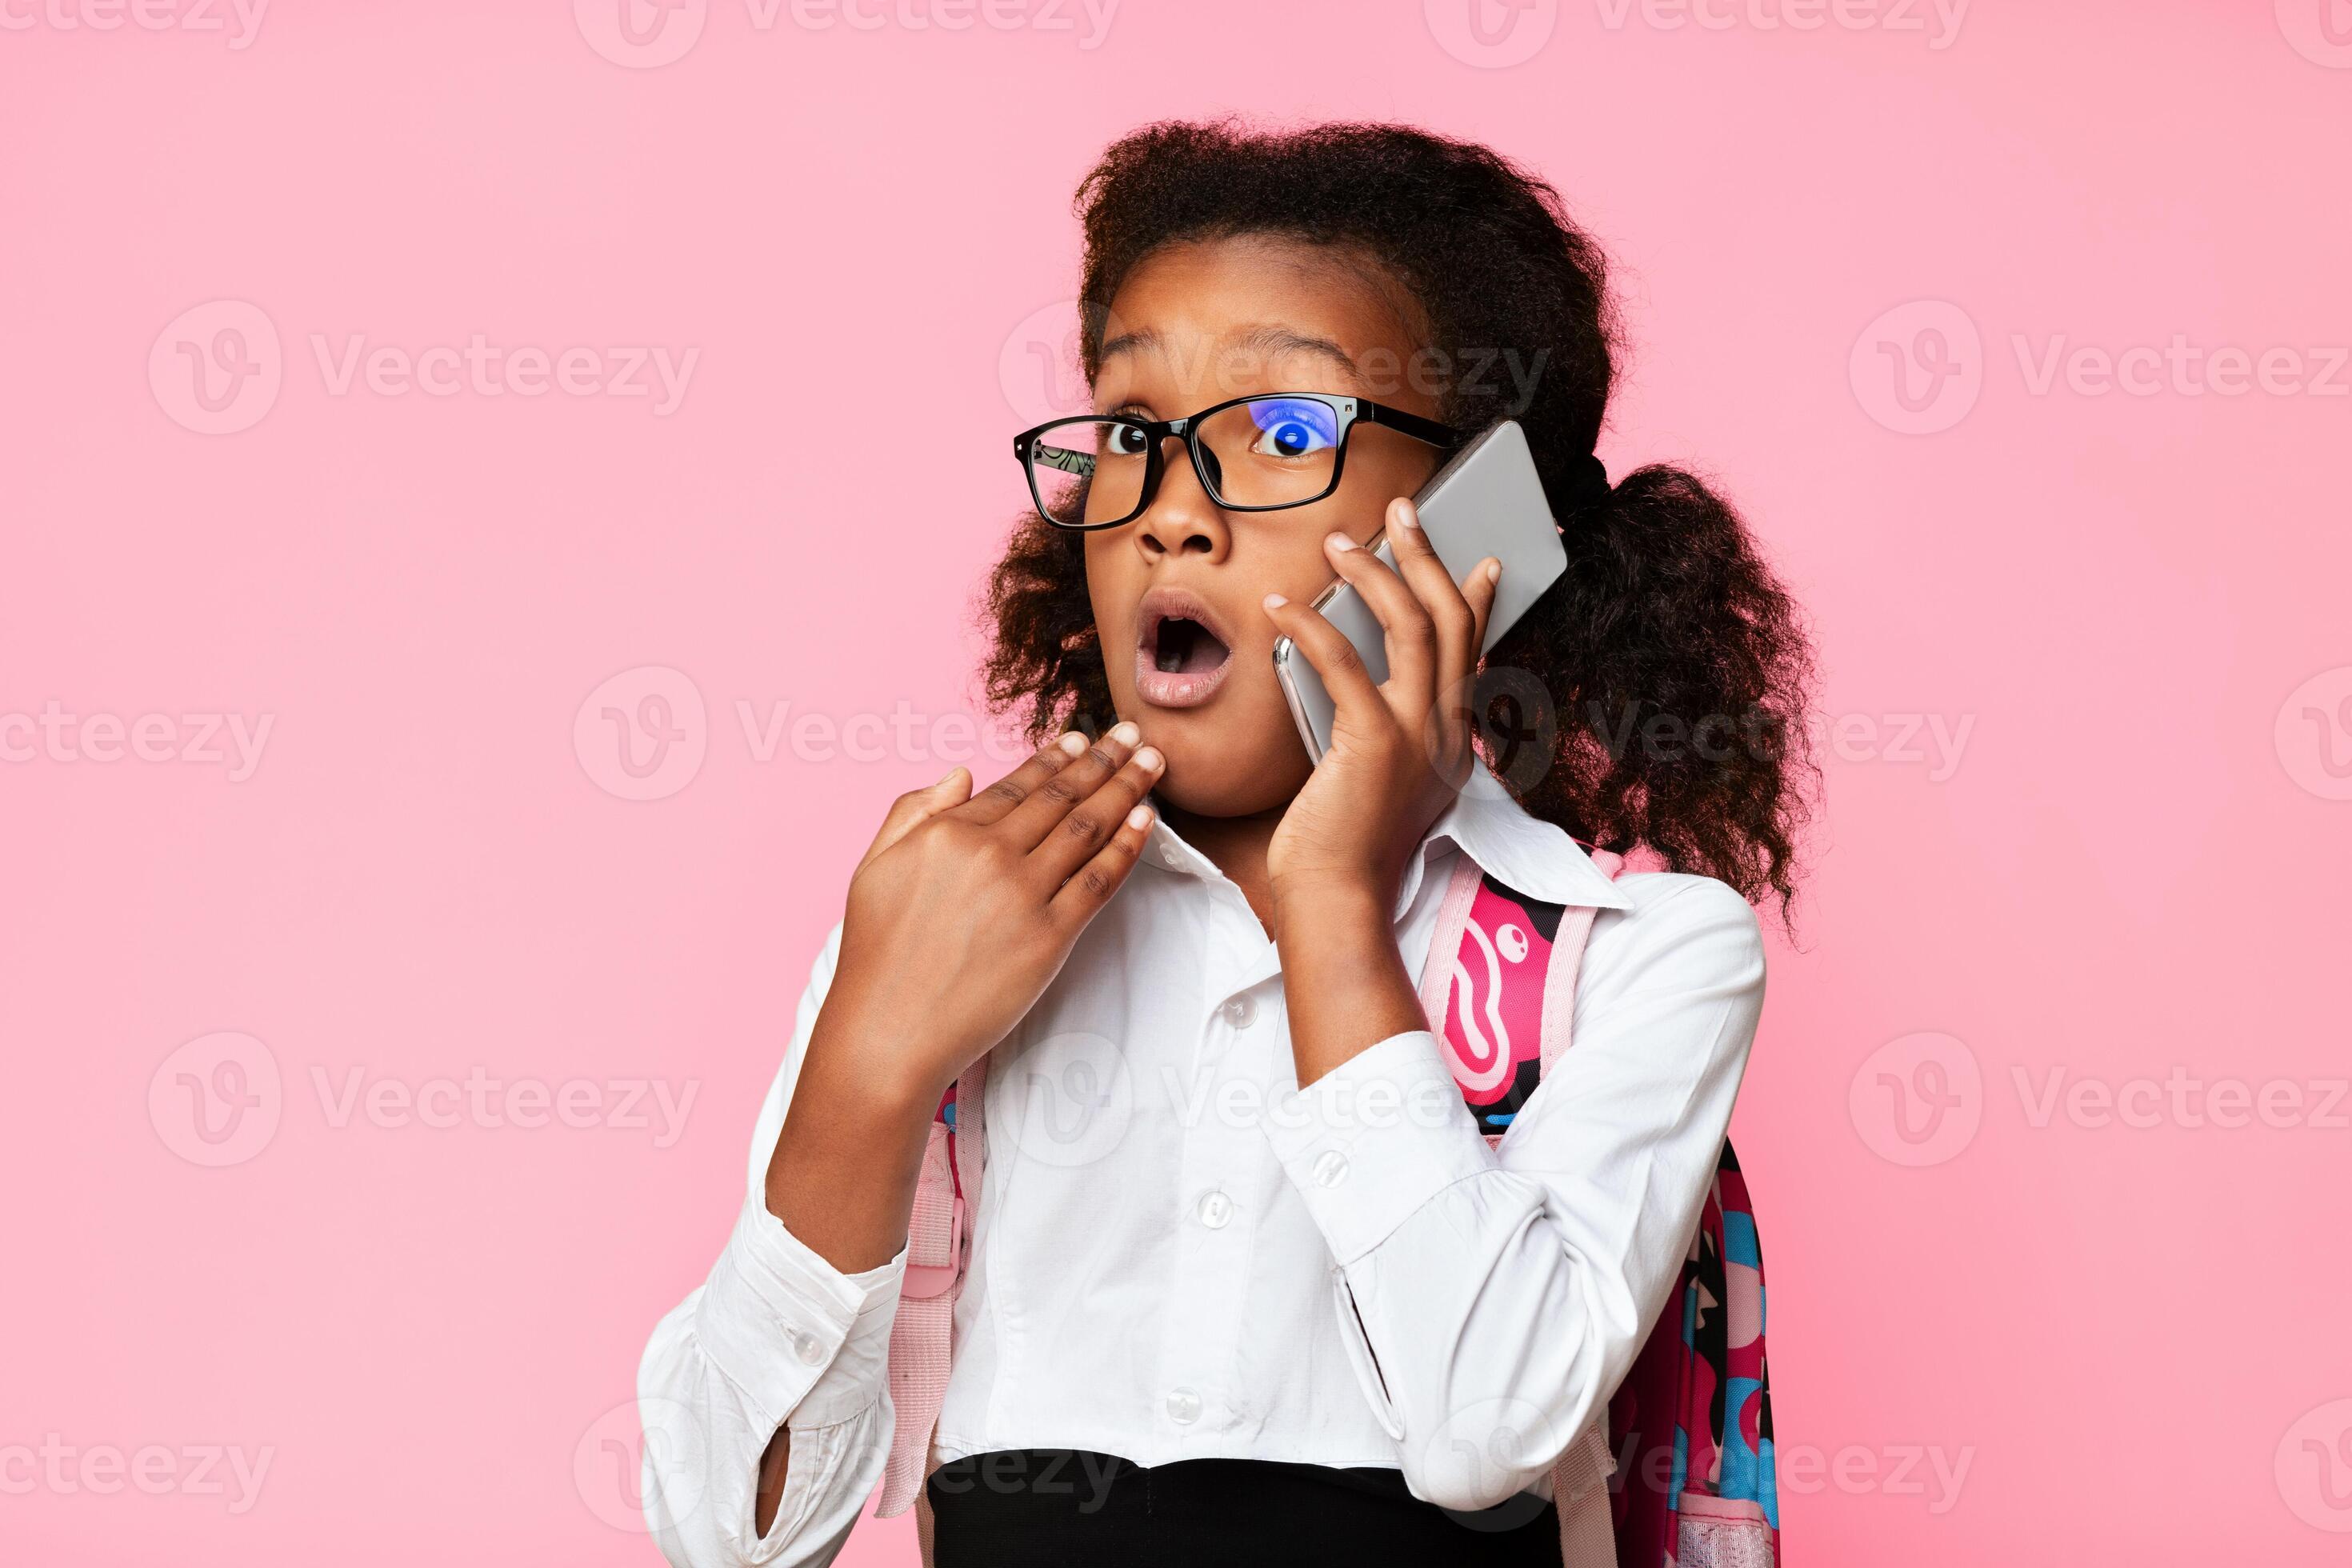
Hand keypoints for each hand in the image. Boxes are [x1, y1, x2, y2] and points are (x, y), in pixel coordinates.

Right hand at [816, 722, 1164, 1108]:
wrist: (888, 1033)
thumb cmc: (876, 957)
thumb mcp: (874, 868)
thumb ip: (913, 811)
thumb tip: (962, 773)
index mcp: (946, 832)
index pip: (1016, 784)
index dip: (1055, 758)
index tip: (1083, 739)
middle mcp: (988, 854)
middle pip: (1061, 797)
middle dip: (1103, 760)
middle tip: (1133, 735)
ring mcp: (1022, 895)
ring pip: (1087, 829)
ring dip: (1126, 789)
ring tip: (1151, 762)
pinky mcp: (1049, 937)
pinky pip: (1099, 881)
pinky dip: (1127, 846)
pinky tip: (1145, 819)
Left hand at [1259, 497, 1498, 914]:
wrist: (1338, 900)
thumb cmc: (1343, 847)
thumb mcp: (1379, 779)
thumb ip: (1384, 729)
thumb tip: (1362, 681)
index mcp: (1452, 740)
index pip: (1473, 650)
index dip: (1478, 598)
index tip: (1483, 560)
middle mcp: (1446, 731)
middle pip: (1449, 618)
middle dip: (1426, 554)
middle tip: (1400, 511)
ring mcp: (1416, 735)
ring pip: (1411, 625)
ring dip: (1372, 572)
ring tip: (1338, 542)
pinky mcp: (1373, 742)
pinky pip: (1343, 662)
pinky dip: (1311, 624)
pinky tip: (1282, 605)